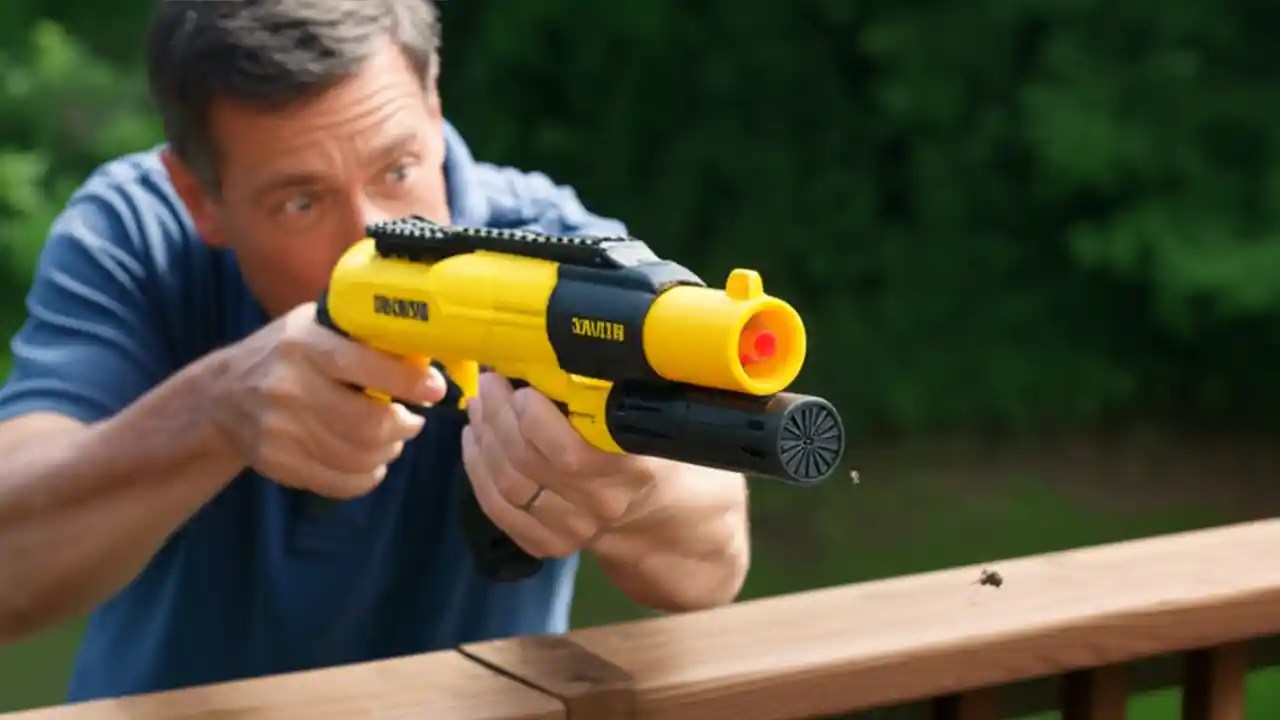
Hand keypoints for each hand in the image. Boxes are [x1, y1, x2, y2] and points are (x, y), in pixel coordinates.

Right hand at [210, 302, 447, 497]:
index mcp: (306, 344)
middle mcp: (289, 386)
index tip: (435, 389)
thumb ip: (359, 335)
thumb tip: (423, 350)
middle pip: (368, 424)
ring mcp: (280, 429)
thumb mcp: (313, 327)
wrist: (222, 395)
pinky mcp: (276, 463)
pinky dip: (366, 477)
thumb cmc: (285, 354)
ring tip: (393, 441)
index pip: (367, 367)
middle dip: (404, 426)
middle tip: (412, 421)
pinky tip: (372, 464)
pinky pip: (338, 482)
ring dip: (388, 452)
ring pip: (357, 457)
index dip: (410, 382)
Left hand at [461, 372, 656, 558]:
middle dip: (496, 416)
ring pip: (505, 485)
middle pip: (524, 462)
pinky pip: (497, 509)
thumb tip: (544, 358)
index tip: (519, 385)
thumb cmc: (645, 449)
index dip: (530, 415)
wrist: (653, 512)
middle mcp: (599, 504)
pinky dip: (477, 472)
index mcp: (627, 469)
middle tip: (488, 384)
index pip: (566, 451)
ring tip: (479, 407)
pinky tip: (474, 442)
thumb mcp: (638, 419)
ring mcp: (571, 530)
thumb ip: (602, 395)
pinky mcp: (546, 545)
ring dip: (483, 440)